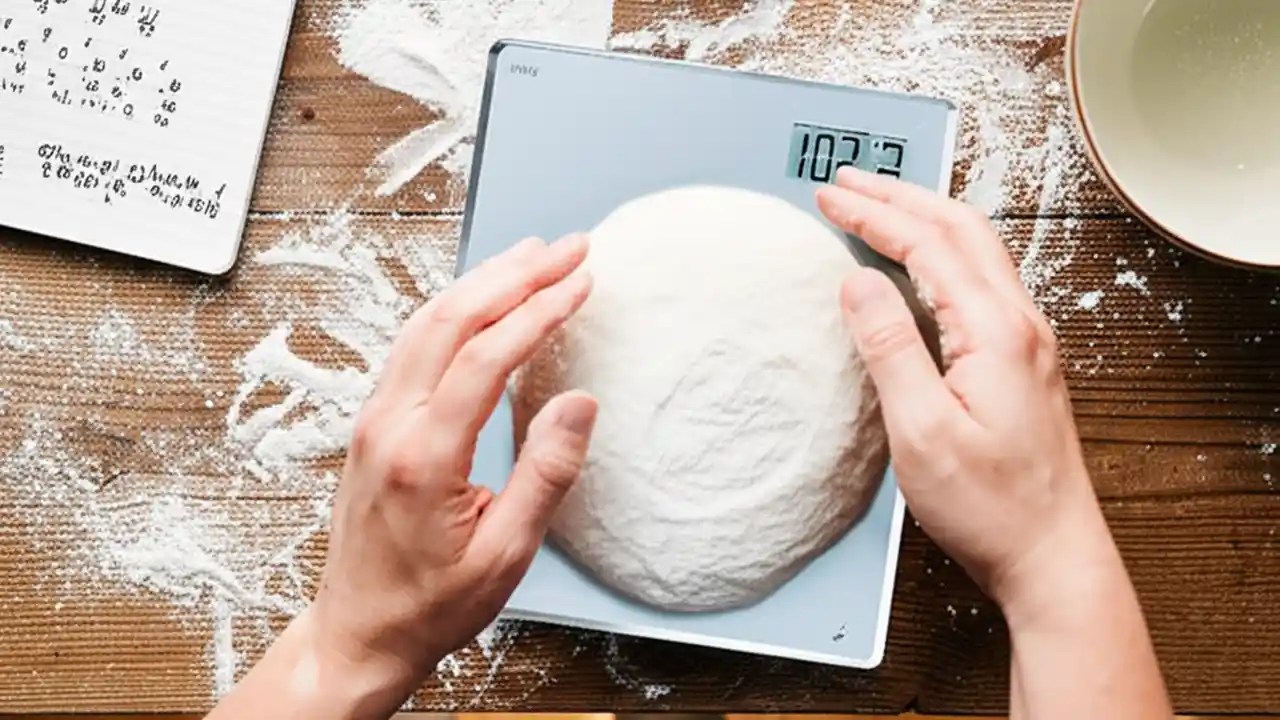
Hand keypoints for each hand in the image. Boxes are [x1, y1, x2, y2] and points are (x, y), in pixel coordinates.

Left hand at [306, 234, 598, 713]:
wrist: (360, 631)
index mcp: (424, 456)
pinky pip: (414, 344)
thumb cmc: (430, 604)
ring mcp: (374, 419)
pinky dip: (456, 309)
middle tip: (568, 248)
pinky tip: (482, 299)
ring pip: (427, 323)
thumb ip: (546, 474)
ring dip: (483, 282)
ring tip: (532, 256)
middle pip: (452, 319)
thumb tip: (580, 403)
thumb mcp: (505, 555)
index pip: (487, 356)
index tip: (581, 282)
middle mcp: (389, 425)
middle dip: (517, 274)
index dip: (540, 310)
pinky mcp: (373, 423)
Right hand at [816, 167, 1109, 616]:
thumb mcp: (922, 432)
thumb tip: (859, 285)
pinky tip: (918, 262)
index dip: (874, 214)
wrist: (1051, 553)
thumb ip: (890, 349)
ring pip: (976, 249)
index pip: (927, 244)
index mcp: (995, 332)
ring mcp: (1026, 341)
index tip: (830, 197)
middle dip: (899, 196)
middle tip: (848, 182)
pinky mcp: (1022, 361)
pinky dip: (941, 250)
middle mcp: (1019, 324)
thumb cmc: (991, 506)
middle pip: (959, 228)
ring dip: (924, 217)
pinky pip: (981, 279)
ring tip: (878, 205)